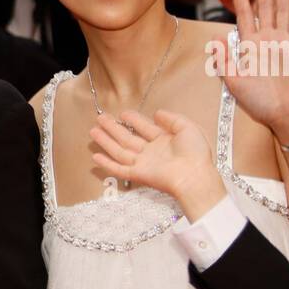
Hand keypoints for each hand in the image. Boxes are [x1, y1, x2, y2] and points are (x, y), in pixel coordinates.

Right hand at [90, 110, 225, 219]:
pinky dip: (107, 164)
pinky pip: (119, 169)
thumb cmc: (195, 152)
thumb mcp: (187, 127)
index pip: (144, 128)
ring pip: (119, 151)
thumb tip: (156, 113)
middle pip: (127, 138)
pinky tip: (95, 157)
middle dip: (113, 128)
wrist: (194, 175)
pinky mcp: (138, 174)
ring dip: (106, 142)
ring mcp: (143, 163)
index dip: (133, 119)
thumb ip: (172, 119)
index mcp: (163, 140)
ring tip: (93, 130)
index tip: (123, 113)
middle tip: (101, 118)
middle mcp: (151, 152)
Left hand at [214, 0, 288, 134]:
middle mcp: (266, 39)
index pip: (242, 15)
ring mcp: (283, 41)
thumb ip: (225, 60)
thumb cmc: (259, 102)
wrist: (284, 113)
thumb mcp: (234, 81)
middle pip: (263, 6)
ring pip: (283, 10)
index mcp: (248, 46)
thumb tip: (215, 39)